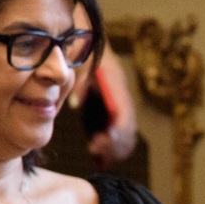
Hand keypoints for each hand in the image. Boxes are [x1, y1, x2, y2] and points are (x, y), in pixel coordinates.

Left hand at [85, 53, 137, 168]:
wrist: (89, 46)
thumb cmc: (82, 54)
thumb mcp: (80, 64)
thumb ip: (79, 82)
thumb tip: (75, 104)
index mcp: (117, 89)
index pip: (124, 116)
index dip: (116, 132)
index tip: (100, 142)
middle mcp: (123, 102)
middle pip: (129, 131)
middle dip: (114, 144)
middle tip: (94, 150)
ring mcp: (120, 111)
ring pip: (127, 138)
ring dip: (114, 150)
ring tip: (95, 153)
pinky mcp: (112, 117)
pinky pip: (119, 139)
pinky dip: (112, 150)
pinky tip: (97, 157)